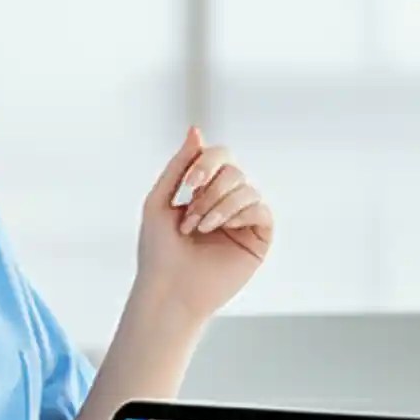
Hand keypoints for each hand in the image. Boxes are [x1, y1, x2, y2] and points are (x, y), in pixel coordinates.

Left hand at [134, 126, 273, 320]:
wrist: (168, 290)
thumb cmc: (158, 250)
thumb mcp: (159, 200)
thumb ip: (179, 165)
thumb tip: (197, 129)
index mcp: (203, 192)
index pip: (218, 156)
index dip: (206, 162)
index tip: (189, 183)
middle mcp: (226, 203)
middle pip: (234, 170)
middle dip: (210, 190)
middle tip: (190, 218)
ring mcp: (243, 221)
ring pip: (247, 188)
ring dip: (219, 205)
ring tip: (200, 228)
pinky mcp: (258, 239)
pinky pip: (261, 209)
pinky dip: (239, 213)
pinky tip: (221, 229)